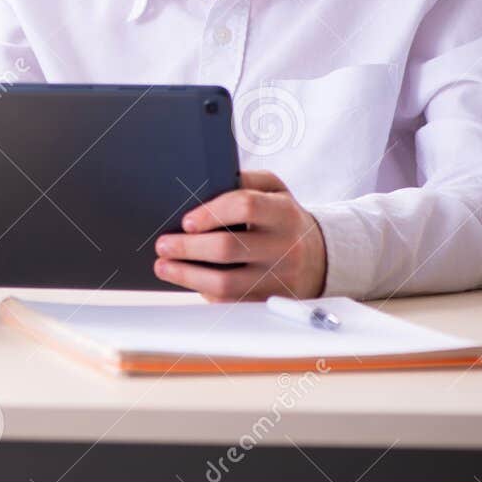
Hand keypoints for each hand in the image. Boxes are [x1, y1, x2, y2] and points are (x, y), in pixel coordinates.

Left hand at [151, 170, 326, 300]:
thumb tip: (205, 183)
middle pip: (228, 248)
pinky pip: (231, 302)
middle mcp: (285, 247)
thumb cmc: (282, 218)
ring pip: (227, 283)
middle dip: (188, 247)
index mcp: (284, 213)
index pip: (246, 206)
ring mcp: (278, 279)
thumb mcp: (273, 189)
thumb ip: (245, 180)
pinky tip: (187, 280)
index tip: (186, 221)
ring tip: (164, 265)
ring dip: (188, 275)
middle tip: (163, 244)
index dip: (211, 213)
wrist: (317, 256)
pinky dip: (203, 292)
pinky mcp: (269, 301)